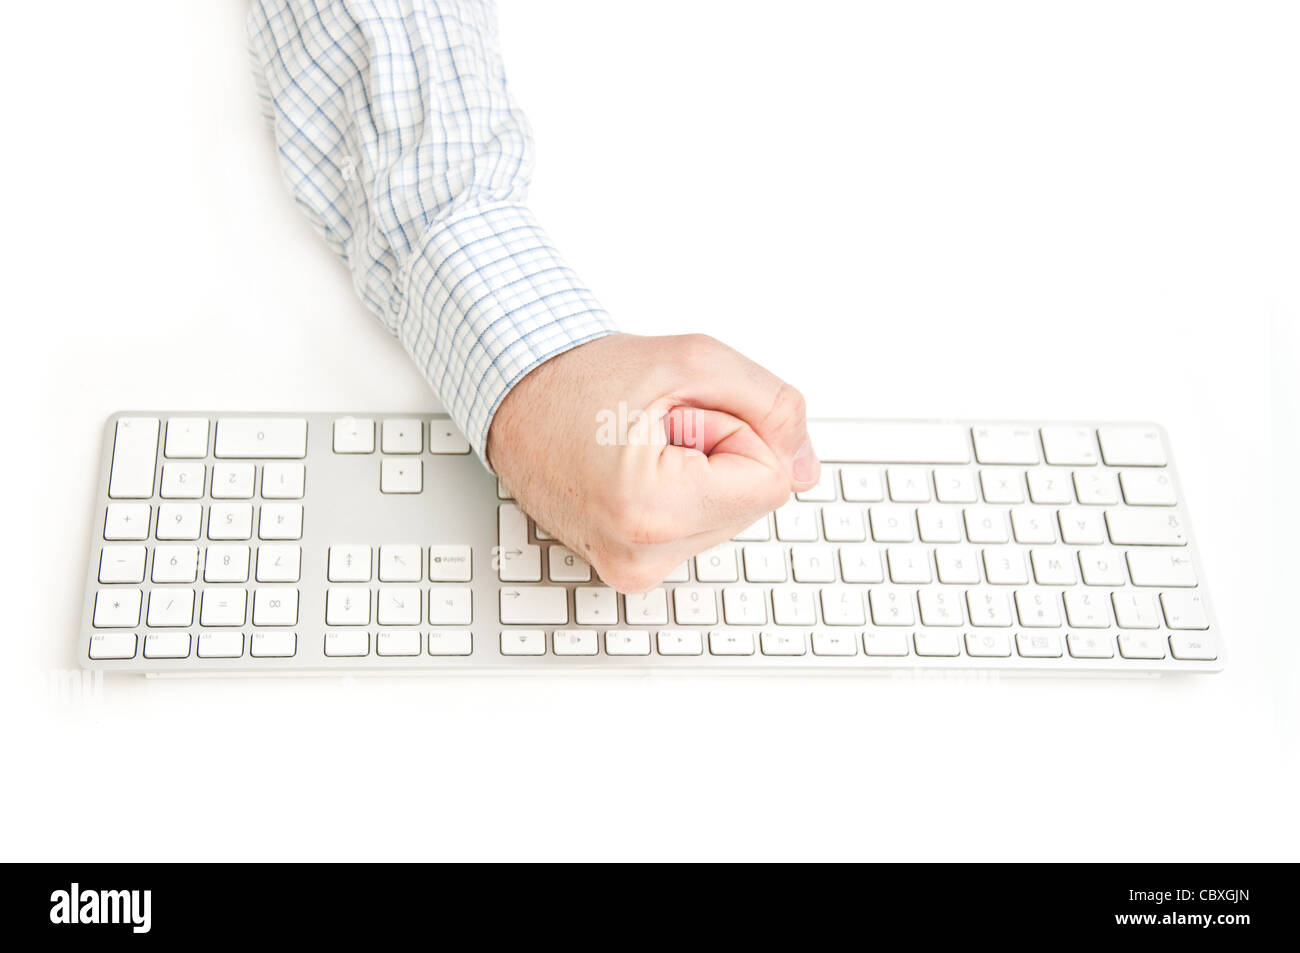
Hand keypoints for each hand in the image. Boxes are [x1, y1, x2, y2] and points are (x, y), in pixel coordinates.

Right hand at [487, 333, 818, 591]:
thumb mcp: (693, 360)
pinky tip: (636, 469)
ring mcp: (633, 572)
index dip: (736, 431)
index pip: (771, 480)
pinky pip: (700, 525)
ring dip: (700, 471)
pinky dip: (683, 491)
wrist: (514, 397)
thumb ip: (773, 407)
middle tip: (652, 430)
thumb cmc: (580, 377)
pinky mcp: (631, 571)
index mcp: (651, 514)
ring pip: (731, 514)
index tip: (677, 417)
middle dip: (719, 453)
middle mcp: (639, 559)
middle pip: (752, 502)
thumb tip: (807, 467)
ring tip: (638, 447)